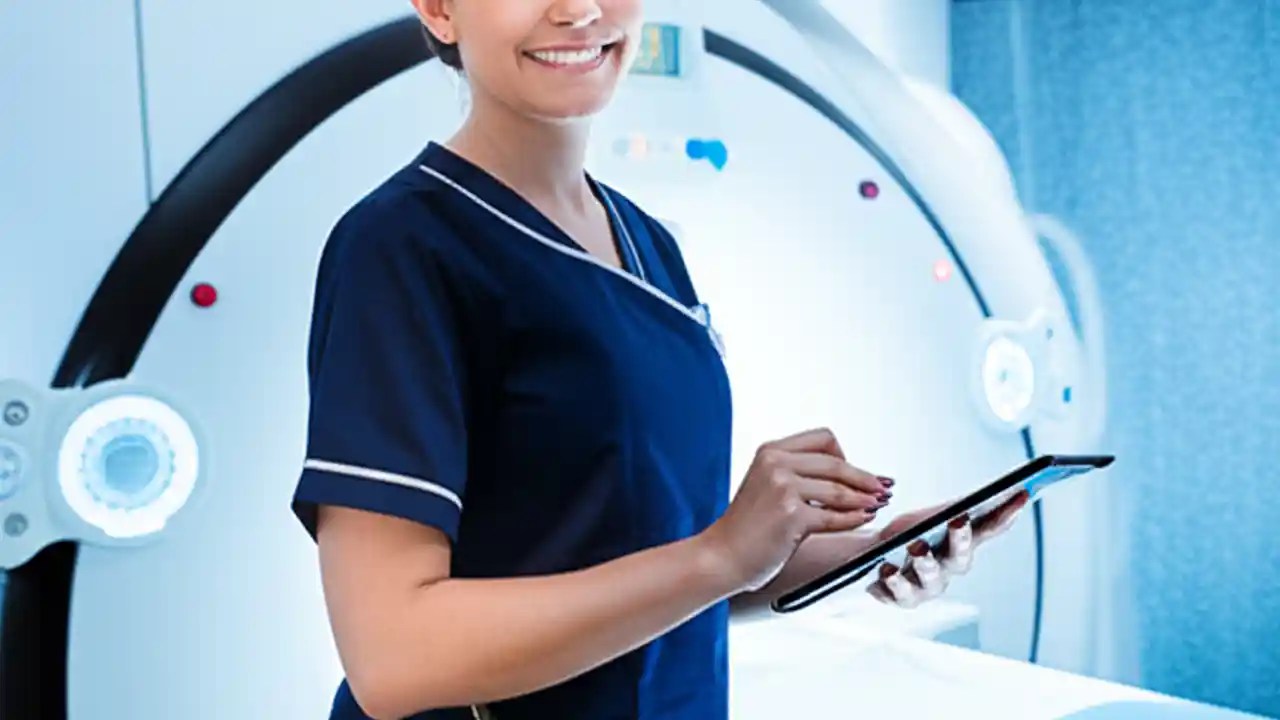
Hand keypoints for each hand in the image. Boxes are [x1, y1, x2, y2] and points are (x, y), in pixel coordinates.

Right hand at [700, 428, 891, 592]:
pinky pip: (835, 516)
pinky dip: (854, 518)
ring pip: (839, 490)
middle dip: (865, 478)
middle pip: (836, 463)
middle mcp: (776, 464)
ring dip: (864, 499)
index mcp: (771, 451)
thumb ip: (802, 477)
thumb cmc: (746, 528)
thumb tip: (852, 479)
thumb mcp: (768, 486)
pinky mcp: (792, 515)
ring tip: (876, 504)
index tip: (855, 471)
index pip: (823, 438)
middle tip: (881, 487)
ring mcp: (783, 488)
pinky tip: (863, 519)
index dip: (845, 455)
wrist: (722, 555)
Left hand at [866, 489, 1030, 608]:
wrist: (869, 555)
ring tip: (917, 546)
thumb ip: (961, 506)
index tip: (1022, 493)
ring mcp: (925, 587)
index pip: (990, 528)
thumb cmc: (910, 534)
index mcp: (962, 545)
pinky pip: (897, 594)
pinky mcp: (899, 598)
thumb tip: (1003, 486)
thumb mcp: (933, 516)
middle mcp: (948, 569)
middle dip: (961, 540)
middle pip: (960, 558)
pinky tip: (886, 570)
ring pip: (930, 577)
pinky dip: (892, 583)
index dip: (1008, 513)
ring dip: (926, 562)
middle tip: (959, 521)